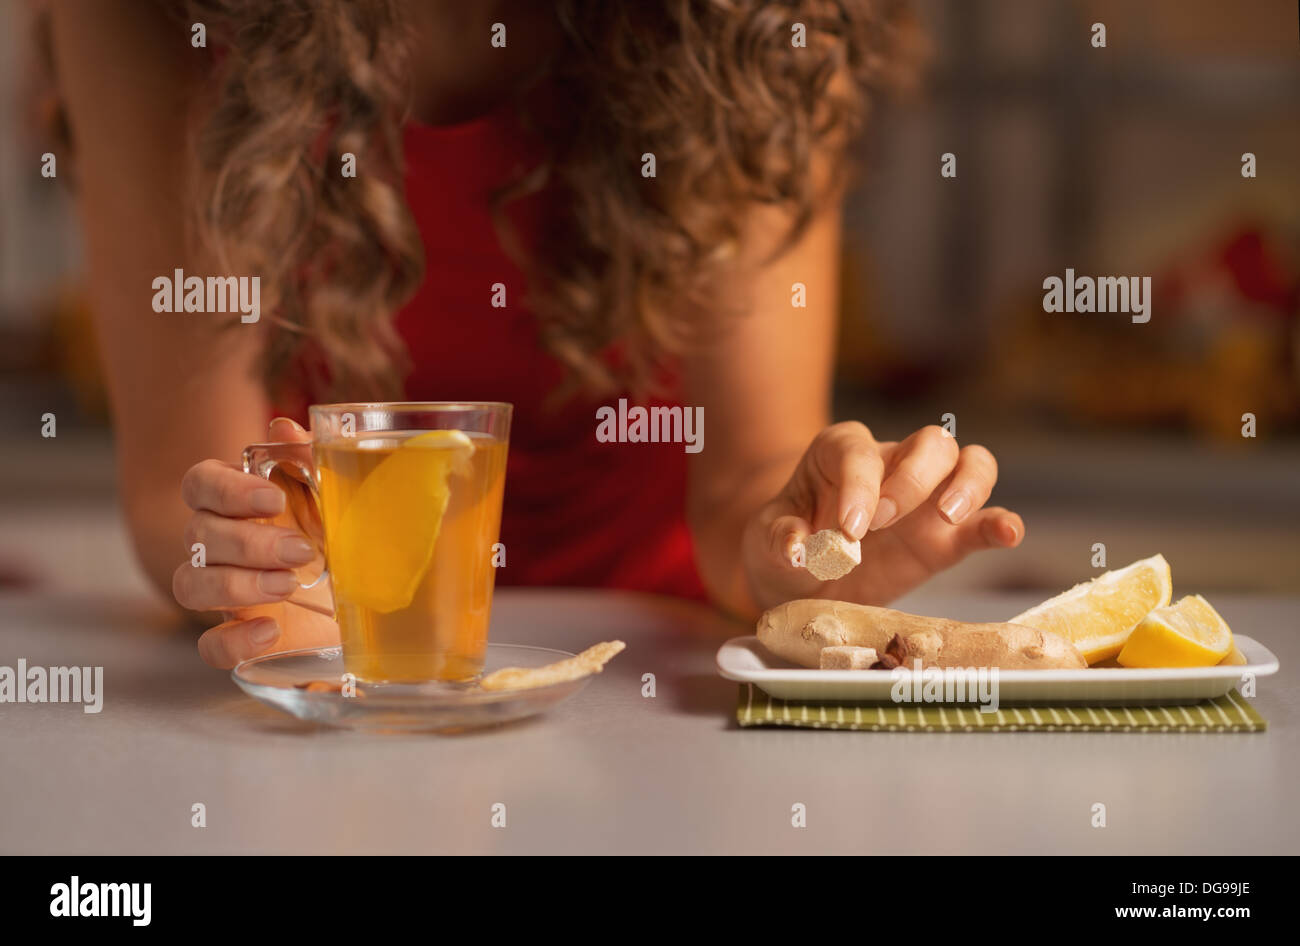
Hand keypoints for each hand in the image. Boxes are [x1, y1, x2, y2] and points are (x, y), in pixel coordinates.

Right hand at [173, 417, 339, 667]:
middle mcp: (219, 545)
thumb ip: (310, 458)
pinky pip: (210, 647)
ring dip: (236, 584)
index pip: (200, 483)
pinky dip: (233, 642)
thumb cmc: (339, 533)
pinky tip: (270, 631)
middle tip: (300, 549)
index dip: (227, 489)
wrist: (358, 598)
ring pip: (190, 586)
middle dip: (247, 542)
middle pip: (198, 534)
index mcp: (236, 502)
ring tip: (288, 584)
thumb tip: (285, 425)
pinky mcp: (238, 638)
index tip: (271, 499)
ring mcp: (223, 594)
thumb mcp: (335, 495)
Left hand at [741, 422, 1023, 610]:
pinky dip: (1000, 524)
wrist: (802, 580)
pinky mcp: (946, 537)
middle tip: (884, 523)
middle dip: (912, 479)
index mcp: (841, 452)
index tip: (850, 529)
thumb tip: (798, 550)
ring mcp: (925, 497)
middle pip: (928, 442)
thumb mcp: (766, 543)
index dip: (859, 485)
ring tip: (946, 516)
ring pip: (968, 462)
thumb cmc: (785, 546)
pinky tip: (1008, 534)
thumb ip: (780, 540)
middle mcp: (891, 463)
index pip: (858, 452)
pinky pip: (984, 520)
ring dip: (966, 485)